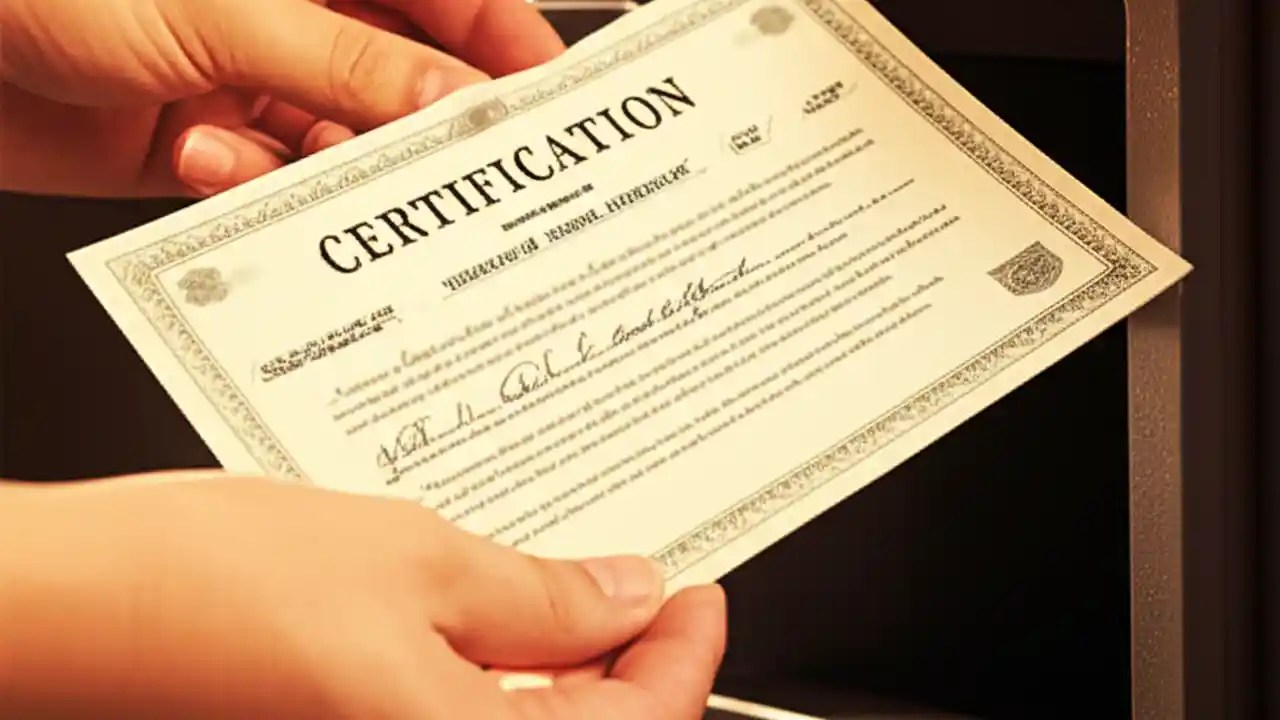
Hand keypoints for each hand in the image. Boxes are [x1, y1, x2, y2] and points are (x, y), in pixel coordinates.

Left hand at [0, 0, 564, 197]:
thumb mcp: (225, 9)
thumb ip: (354, 64)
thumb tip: (456, 104)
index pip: (456, 2)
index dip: (508, 57)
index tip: (546, 117)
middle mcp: (296, 13)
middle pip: (404, 83)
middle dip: (412, 134)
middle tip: (436, 179)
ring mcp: (250, 74)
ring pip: (339, 144)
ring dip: (311, 164)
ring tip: (263, 149)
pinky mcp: (202, 137)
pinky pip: (265, 181)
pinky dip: (241, 182)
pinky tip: (199, 154)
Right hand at [0, 472, 725, 718]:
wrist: (75, 608)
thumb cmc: (215, 592)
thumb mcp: (418, 564)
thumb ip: (543, 594)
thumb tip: (627, 595)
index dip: (685, 658)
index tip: (699, 596)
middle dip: (628, 658)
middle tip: (643, 579)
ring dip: (566, 663)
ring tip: (577, 579)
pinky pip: (455, 718)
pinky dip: (498, 671)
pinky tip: (497, 606)